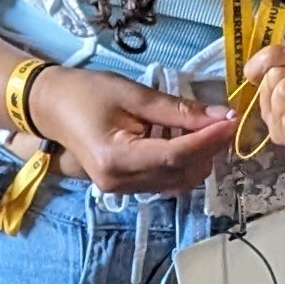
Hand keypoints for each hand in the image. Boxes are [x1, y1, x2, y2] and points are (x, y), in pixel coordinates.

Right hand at [24, 66, 233, 196]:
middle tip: (221, 119)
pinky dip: (182, 161)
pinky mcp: (126, 187)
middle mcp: (120, 183)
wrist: (51, 109)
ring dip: (197, 157)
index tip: (233, 121)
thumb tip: (221, 115)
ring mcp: (122, 189)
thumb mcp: (134, 95)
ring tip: (200, 126)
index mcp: (117, 159)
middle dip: (208, 149)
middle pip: (181, 173)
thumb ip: (178, 110)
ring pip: (178, 181)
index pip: (176, 156)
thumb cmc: (86, 94)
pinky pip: (166, 180)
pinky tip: (181, 138)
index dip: (209, 140)